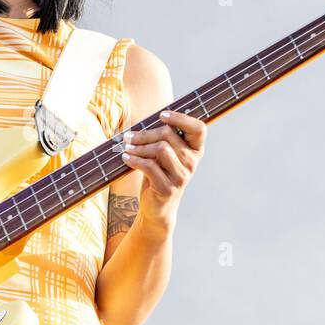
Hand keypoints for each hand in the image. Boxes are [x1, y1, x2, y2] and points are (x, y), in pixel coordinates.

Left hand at [117, 109, 205, 229]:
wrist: (157, 208)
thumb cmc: (159, 175)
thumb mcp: (164, 156)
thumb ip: (163, 139)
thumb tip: (148, 120)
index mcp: (195, 151)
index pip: (199, 128)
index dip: (181, 118)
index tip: (161, 115)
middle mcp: (192, 163)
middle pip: (169, 135)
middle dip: (145, 134)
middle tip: (128, 137)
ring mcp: (182, 177)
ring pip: (160, 149)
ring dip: (139, 147)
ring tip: (126, 148)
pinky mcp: (168, 188)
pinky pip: (149, 166)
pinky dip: (134, 159)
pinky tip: (126, 158)